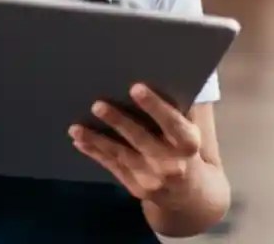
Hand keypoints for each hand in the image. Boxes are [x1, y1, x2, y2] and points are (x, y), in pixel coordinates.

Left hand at [69, 84, 202, 204]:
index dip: (154, 106)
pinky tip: (79, 141)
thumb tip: (169, 76)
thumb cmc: (191, 152)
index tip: (136, 88)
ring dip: (97, 139)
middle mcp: (171, 164)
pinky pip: (113, 167)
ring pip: (121, 155)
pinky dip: (95, 153)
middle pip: (141, 139)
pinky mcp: (135, 188)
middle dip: (119, 122)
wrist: (191, 198)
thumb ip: (186, 109)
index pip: (172, 123)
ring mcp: (152, 179)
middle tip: (97, 105)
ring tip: (76, 127)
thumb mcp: (196, 132)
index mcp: (189, 144)